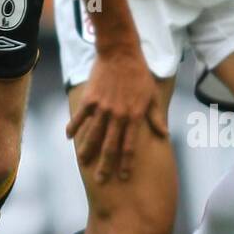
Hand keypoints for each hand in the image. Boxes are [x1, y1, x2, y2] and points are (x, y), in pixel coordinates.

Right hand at [67, 47, 167, 183]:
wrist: (121, 53)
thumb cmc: (139, 74)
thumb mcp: (152, 96)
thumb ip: (156, 117)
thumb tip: (164, 134)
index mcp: (134, 116)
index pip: (129, 146)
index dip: (126, 163)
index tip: (122, 176)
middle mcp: (118, 116)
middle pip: (110, 146)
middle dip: (106, 165)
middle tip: (101, 180)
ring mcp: (102, 107)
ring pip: (94, 134)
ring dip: (88, 150)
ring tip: (83, 162)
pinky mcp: (90, 98)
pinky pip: (81, 116)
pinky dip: (74, 127)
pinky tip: (69, 137)